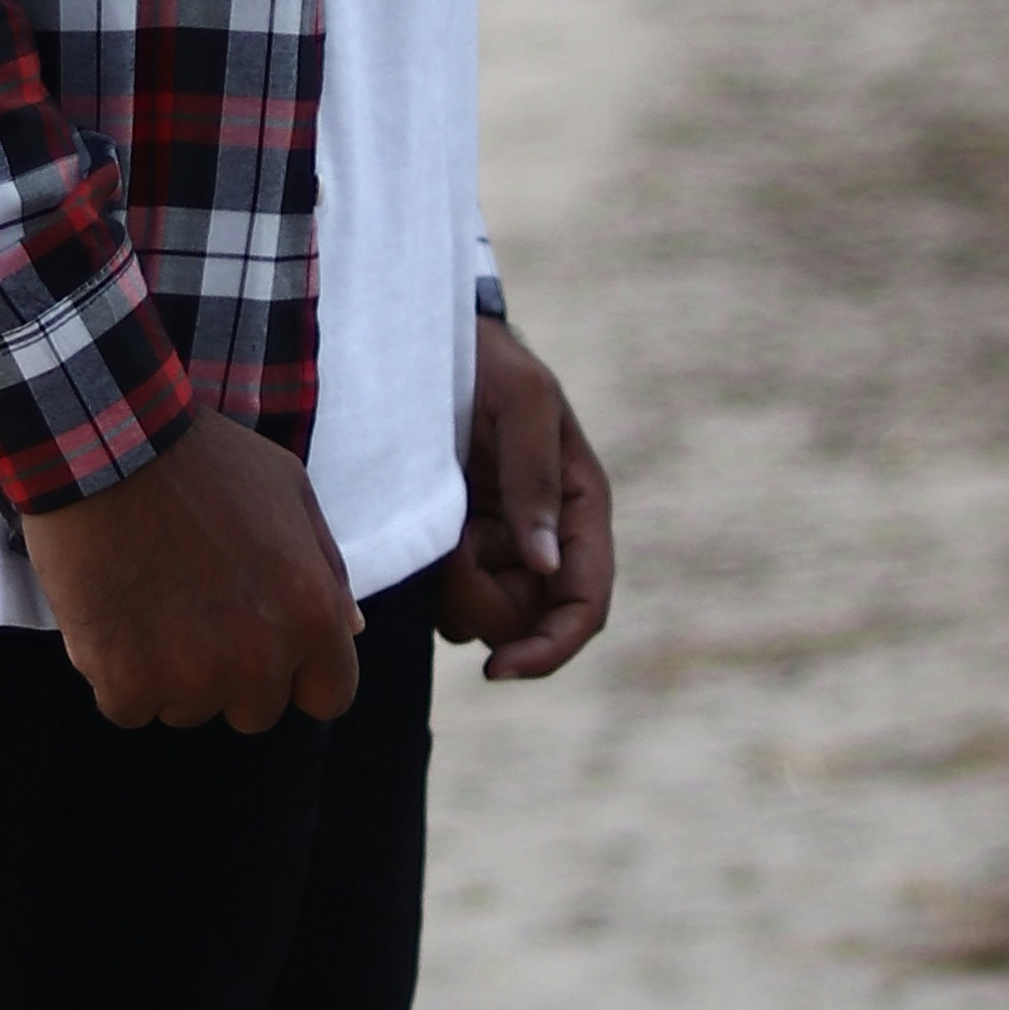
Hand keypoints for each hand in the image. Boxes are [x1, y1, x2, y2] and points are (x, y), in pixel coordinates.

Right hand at [30, 409, 365, 732]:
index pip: (329, 697)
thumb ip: (327, 569)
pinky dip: (114, 673)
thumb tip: (352, 629)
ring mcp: (191, 676)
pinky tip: (111, 615)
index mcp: (313, 615)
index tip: (262, 643)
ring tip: (148, 601)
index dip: (297, 673)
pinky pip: (128, 708)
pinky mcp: (126, 681)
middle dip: (228, 674)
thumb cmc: (203, 460)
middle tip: (192, 610)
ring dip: (168, 674)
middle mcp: (260, 658)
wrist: (106, 446)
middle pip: (253, 712)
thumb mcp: (289, 491)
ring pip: (186, 710)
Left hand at [437, 322, 615, 683]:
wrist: (423, 340)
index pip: (585, 605)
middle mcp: (547, 538)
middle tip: (447, 555)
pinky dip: (432, 580)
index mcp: (581, 509)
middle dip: (483, 605)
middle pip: (528, 620)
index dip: (551, 649)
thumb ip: (535, 480)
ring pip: (485, 618)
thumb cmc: (486, 362)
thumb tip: (546, 562)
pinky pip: (450, 598)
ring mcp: (502, 546)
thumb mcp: (521, 404)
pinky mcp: (460, 545)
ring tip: (436, 528)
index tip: (499, 670)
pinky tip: (424, 532)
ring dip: (453, 591)